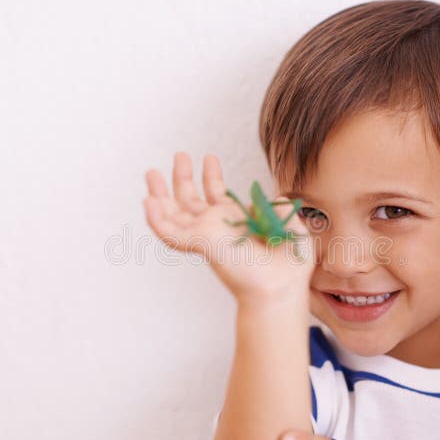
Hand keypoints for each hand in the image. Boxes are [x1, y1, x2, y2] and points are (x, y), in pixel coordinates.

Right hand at [143, 152, 313, 302]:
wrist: (282, 284)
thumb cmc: (289, 265)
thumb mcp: (291, 225)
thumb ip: (280, 208)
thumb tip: (275, 198)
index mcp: (236, 222)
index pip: (216, 196)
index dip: (211, 176)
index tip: (209, 158)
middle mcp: (217, 227)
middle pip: (190, 201)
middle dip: (182, 177)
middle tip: (179, 155)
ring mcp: (206, 235)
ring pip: (172, 215)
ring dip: (160, 193)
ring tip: (151, 173)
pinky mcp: (200, 243)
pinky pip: (170, 233)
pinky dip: (156, 219)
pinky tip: (148, 201)